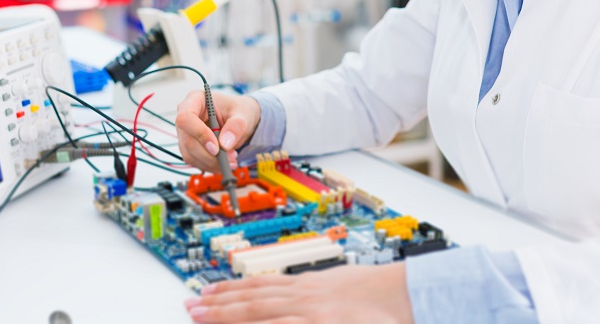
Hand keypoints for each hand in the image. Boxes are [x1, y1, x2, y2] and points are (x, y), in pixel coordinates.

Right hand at [175, 90, 260, 172]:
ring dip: (211, 162)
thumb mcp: (243, 114)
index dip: (199, 134)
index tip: (216, 147)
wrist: (239, 120)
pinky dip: (210, 165)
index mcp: (195, 100)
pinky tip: (224, 163)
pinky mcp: (189, 147)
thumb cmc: (238, 111)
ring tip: (231, 160)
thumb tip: (225, 144)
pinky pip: (195, 161)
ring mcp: (185, 133)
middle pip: (187, 140)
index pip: (186, 118)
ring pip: (190, 154)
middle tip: (230, 158)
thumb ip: (236, 126)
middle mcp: (186, 116)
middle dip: (209, 154)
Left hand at [183, 263, 413, 323]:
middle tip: (191, 305)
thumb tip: (305, 292)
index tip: (210, 291)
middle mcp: (305, 296)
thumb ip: (322, 289)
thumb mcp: (345, 283)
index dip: (232, 289)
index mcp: (310, 286)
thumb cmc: (382, 294)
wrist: (407, 296)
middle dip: (219, 303)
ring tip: (200, 317)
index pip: (262, 286)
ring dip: (227, 315)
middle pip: (253, 298)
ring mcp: (310, 312)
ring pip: (259, 312)